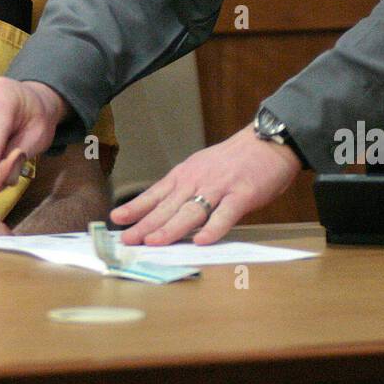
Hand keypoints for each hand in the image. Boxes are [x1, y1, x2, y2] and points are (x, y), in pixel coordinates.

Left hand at [110, 126, 300, 245]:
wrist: (267, 142)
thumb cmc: (234, 160)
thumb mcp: (200, 168)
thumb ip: (184, 189)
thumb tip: (163, 213)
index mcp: (185, 175)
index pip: (155, 194)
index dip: (135, 208)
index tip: (116, 220)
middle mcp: (197, 180)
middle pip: (167, 207)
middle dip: (145, 225)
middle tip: (127, 240)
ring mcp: (219, 187)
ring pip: (190, 211)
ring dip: (171, 228)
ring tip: (154, 242)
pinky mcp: (242, 195)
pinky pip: (225, 215)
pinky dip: (213, 228)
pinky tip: (201, 241)